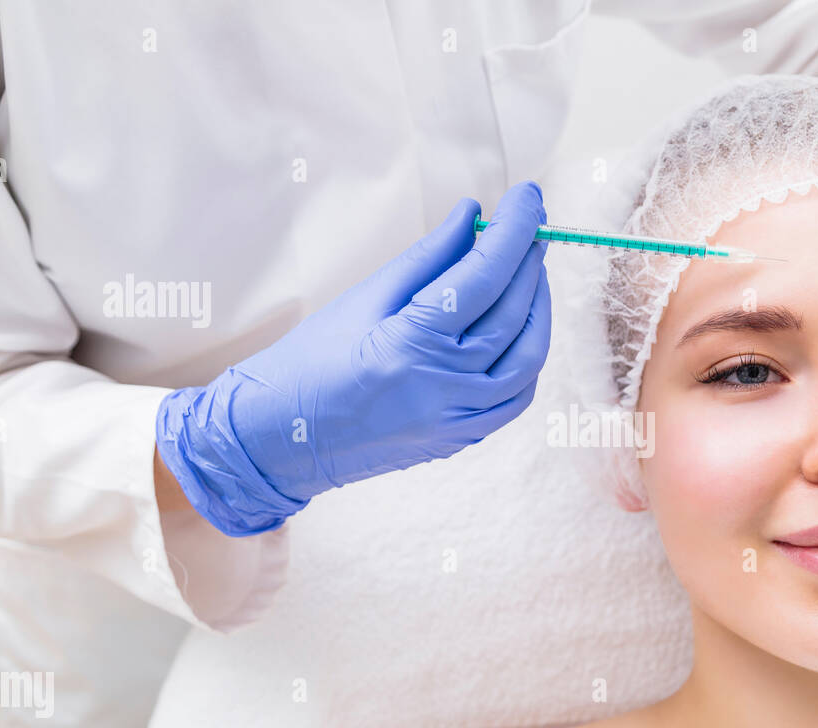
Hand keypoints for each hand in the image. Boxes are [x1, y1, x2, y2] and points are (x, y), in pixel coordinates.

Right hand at [156, 181, 550, 535]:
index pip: (483, 276)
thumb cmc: (309, 362)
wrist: (277, 442)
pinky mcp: (459, 440)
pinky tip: (521, 325)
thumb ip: (428, 257)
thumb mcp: (363, 298)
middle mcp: (443, 387)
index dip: (515, 230)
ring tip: (530, 270)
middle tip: (533, 223)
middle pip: (512, 313)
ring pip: (527, 358)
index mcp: (411, 344)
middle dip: (530, 260)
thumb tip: (475, 216)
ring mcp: (456, 420)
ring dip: (539, 308)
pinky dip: (527, 355)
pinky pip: (515, 397)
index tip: (530, 196)